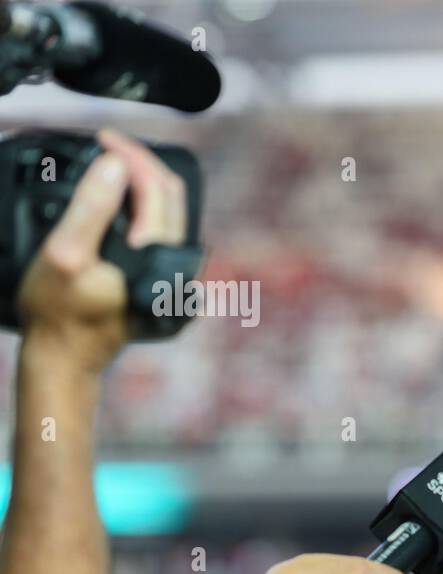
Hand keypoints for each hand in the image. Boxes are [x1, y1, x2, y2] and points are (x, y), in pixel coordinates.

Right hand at [16, 128, 188, 371]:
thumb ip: (92, 208)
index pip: (158, 188)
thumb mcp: (65, 253)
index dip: (132, 155)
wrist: (66, 359)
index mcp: (158, 254)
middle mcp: (175, 264)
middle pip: (171, 197)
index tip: (103, 136)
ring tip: (110, 163)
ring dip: (144, 183)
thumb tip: (116, 164)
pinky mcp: (158, 278)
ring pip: (169, 213)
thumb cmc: (59, 312)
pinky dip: (142, 205)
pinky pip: (160, 230)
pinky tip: (118, 198)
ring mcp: (169, 272)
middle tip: (108, 143)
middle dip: (142, 163)